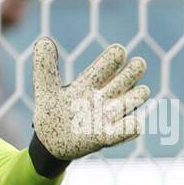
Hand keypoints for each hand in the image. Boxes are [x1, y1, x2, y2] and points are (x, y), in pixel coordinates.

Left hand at [30, 36, 149, 160]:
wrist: (49, 143)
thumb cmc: (53, 112)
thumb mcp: (45, 90)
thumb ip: (44, 68)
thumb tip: (43, 40)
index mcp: (94, 79)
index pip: (115, 57)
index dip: (116, 55)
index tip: (112, 58)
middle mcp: (108, 94)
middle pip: (135, 71)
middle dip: (133, 70)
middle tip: (114, 83)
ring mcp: (111, 115)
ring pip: (140, 95)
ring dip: (132, 97)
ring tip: (110, 107)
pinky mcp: (109, 136)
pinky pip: (133, 127)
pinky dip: (130, 125)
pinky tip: (114, 125)